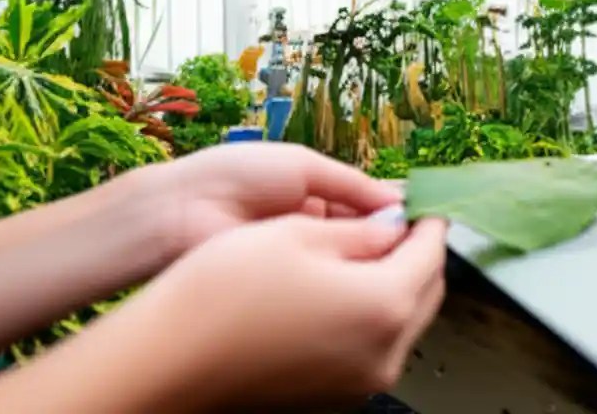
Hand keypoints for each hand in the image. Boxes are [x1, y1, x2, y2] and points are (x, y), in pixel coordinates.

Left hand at [108, 143, 401, 269]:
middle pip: (362, 237)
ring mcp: (300, 261)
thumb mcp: (304, 166)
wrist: (181, 212)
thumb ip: (352, 185)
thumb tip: (400, 203)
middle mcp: (310, 229)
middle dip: (389, 237)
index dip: (393, 213)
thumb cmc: (234, 176)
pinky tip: (373, 276)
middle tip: (424, 240)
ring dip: (375, 258)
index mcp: (313, 195)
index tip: (427, 218)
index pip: (364, 207)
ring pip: (350, 262)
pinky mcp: (289, 287)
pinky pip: (329, 285)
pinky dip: (350, 279)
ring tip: (404, 254)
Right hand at [118, 214, 448, 411]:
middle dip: (417, 254)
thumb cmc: (221, 293)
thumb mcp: (295, 234)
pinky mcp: (334, 398)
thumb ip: (360, 230)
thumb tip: (393, 224)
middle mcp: (382, 354)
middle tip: (397, 222)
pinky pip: (373, 348)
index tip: (423, 202)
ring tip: (363, 250)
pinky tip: (338, 290)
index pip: (430, 254)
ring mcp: (359, 383)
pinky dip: (369, 317)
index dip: (427, 220)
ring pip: (401, 324)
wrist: (166, 359)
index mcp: (381, 305)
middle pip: (426, 293)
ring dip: (394, 285)